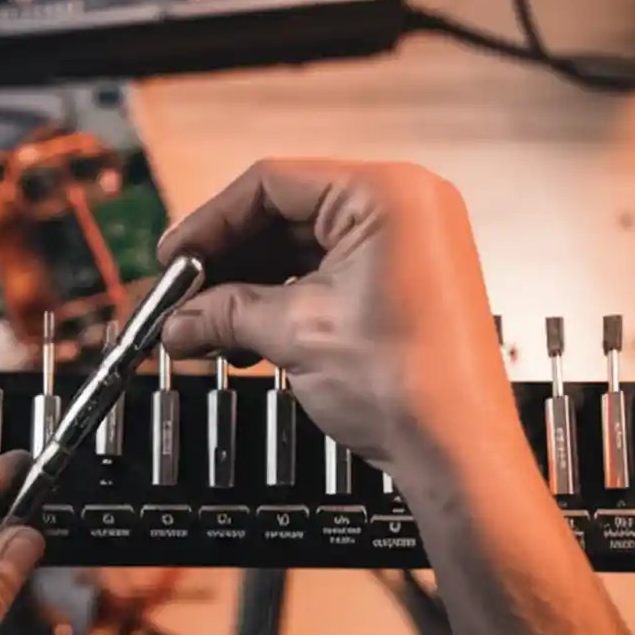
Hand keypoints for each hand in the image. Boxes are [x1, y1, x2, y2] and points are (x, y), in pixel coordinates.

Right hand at [158, 159, 523, 484]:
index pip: (272, 183)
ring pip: (302, 249)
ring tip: (207, 325)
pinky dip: (283, 301)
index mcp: (386, 195)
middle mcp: (404, 208)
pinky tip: (246, 335)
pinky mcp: (403, 282)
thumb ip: (227, 312)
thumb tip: (182, 316)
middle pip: (285, 214)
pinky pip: (327, 275)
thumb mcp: (295, 333)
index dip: (212, 220)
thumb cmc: (413, 386)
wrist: (458, 451)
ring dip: (250, 288)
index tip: (176, 255)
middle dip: (228, 261)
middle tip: (183, 294)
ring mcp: (408, 245)